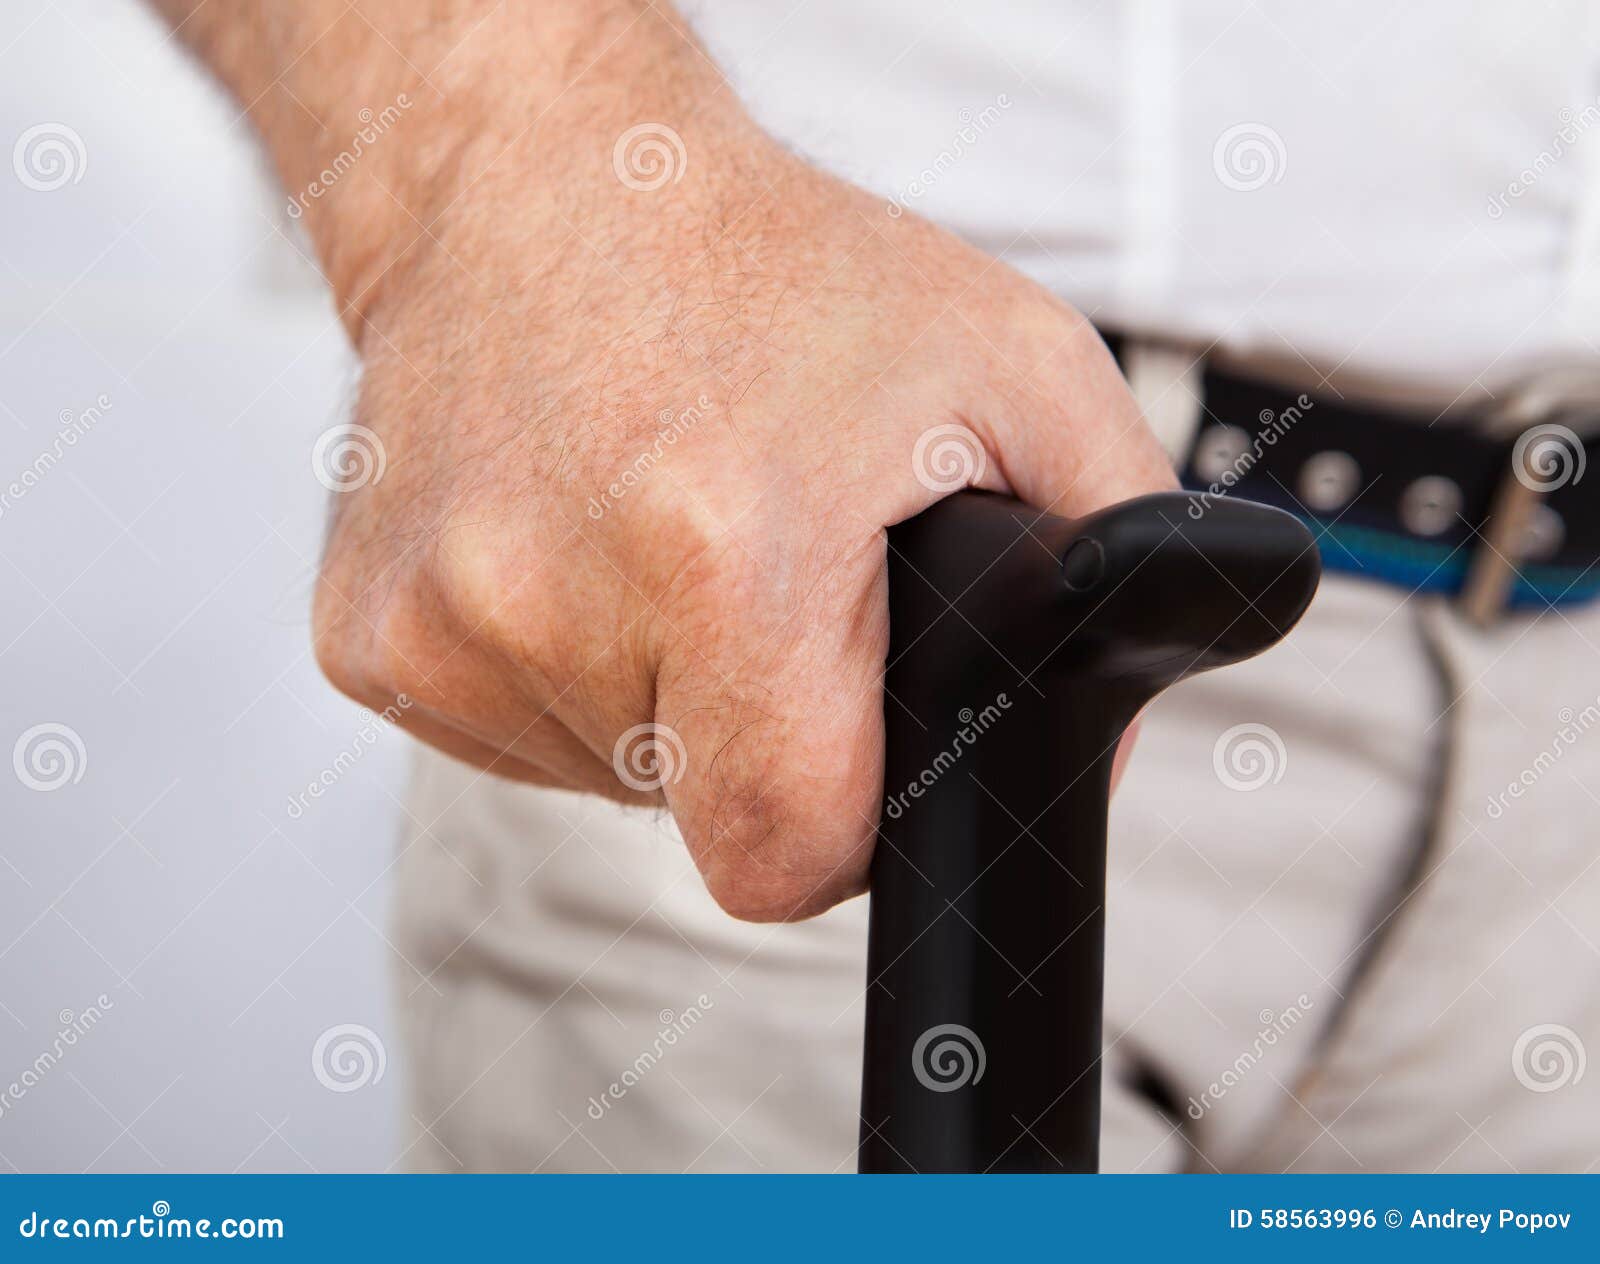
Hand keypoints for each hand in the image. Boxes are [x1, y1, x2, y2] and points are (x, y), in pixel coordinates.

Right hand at [160, 0, 1174, 919]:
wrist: (539, 182)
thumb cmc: (768, 268)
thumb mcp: (1012, 370)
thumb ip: (1111, 555)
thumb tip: (1090, 734)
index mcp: (720, 550)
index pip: (784, 858)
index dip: (840, 825)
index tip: (846, 738)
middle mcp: (545, 597)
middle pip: (695, 818)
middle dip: (751, 737)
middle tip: (756, 582)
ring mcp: (437, 625)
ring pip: (605, 777)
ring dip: (656, 695)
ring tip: (662, 539)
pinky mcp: (369, 636)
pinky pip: (514, 735)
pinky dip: (567, 674)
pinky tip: (581, 548)